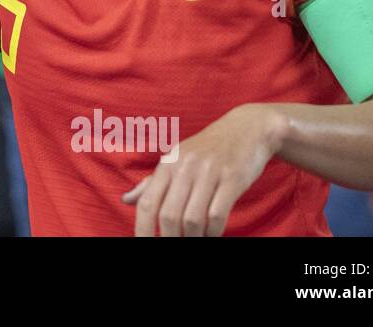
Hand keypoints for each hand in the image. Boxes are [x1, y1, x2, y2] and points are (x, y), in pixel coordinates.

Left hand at [122, 104, 284, 235]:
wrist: (247, 128)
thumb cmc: (208, 149)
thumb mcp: (177, 159)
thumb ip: (152, 182)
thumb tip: (126, 200)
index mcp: (167, 164)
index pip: (147, 203)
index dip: (142, 229)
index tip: (145, 244)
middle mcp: (185, 167)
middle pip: (168, 215)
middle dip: (170, 238)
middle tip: (176, 244)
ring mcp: (209, 172)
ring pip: (193, 219)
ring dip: (194, 237)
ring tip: (196, 239)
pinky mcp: (233, 178)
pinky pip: (217, 214)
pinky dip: (213, 231)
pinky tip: (212, 234)